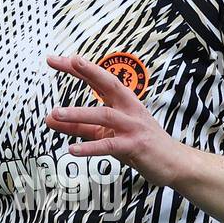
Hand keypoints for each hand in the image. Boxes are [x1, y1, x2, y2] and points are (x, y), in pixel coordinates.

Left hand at [44, 52, 185, 188]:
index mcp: (123, 101)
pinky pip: (109, 146)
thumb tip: (50, 118)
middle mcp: (129, 109)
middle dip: (89, 71)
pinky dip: (90, 147)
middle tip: (69, 61)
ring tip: (56, 113)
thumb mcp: (105, 133)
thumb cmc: (140, 144)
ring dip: (79, 113)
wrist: (173, 163)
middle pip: (109, 84)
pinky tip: (72, 149)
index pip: (99, 79)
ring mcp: (133, 126)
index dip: (79, 68)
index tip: (56, 59)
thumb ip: (78, 126)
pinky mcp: (135, 146)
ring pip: (105, 115)